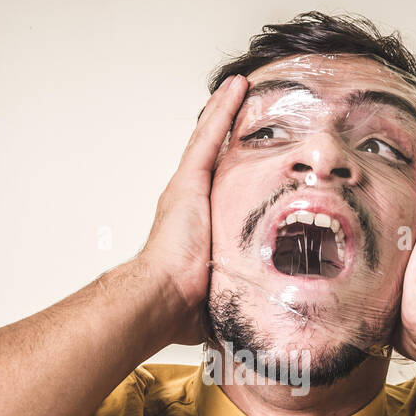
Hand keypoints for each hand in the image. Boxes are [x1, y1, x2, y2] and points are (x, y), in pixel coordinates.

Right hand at [134, 74, 248, 345]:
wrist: (161, 298)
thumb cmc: (182, 305)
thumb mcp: (219, 294)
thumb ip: (233, 296)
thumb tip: (254, 327)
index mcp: (195, 227)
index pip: (217, 190)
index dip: (229, 171)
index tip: (244, 158)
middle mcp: (187, 202)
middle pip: (212, 159)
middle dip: (227, 134)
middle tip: (244, 107)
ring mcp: (187, 189)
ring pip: (211, 141)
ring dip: (226, 113)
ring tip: (243, 87)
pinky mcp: (190, 181)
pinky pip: (211, 136)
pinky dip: (224, 110)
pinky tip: (238, 87)